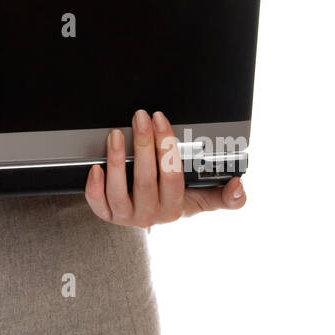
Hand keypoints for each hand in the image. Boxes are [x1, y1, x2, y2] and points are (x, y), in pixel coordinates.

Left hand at [85, 109, 246, 226]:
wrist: (150, 217)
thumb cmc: (174, 201)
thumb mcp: (201, 199)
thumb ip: (224, 196)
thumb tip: (239, 186)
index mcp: (175, 207)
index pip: (173, 176)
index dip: (167, 147)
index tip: (161, 120)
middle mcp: (151, 214)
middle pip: (146, 180)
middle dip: (143, 144)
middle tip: (141, 117)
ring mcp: (127, 216)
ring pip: (119, 191)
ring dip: (117, 160)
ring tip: (116, 134)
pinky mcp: (108, 216)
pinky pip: (98, 205)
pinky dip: (95, 186)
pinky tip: (96, 166)